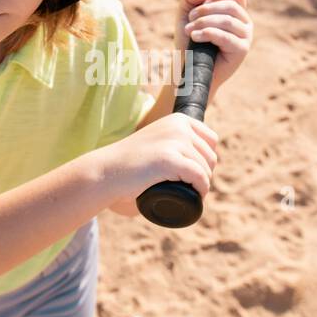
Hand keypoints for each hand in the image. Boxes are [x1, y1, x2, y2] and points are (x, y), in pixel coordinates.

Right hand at [100, 112, 218, 201]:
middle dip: (205, 174)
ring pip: (206, 168)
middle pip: (211, 156)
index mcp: (178, 119)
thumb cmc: (130, 164)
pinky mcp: (169, 159)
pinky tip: (196, 196)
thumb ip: (174, 141)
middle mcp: (178, 126)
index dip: (207, 159)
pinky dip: (201, 189)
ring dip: (202, 184)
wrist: (105, 172)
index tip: (195, 174)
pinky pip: (199, 177)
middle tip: (188, 187)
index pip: (211, 140)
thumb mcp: (157, 141)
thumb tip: (205, 156)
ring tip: (189, 193)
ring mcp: (174, 141)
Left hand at [176, 0, 252, 97]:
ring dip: (204, 22)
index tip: (200, 5)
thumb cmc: (189, 40)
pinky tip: (195, 37)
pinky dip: (208, 33)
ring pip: (227, 20)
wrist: (188, 67)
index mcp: (236, 13)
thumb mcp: (186, 14)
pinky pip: (226, 36)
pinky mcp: (241, 50)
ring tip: (189, 30)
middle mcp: (245, 23)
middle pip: (231, 6)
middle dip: (206, 10)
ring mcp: (246, 37)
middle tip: (190, 19)